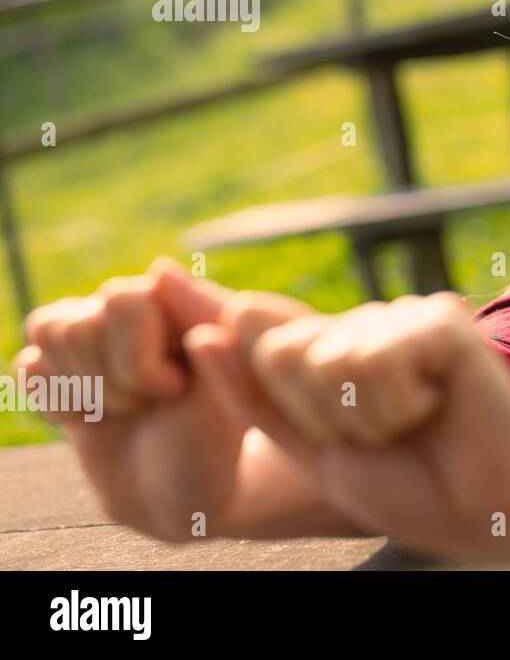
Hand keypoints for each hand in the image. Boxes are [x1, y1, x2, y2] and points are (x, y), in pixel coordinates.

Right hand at [15, 257, 313, 541]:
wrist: (179, 495)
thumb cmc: (211, 444)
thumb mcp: (224, 389)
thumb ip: (201, 325)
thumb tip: (159, 269)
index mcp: (184, 300)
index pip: (122, 299)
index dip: (138, 360)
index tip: (175, 391)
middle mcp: (143, 303)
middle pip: (80, 320)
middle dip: (111, 378)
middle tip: (148, 403)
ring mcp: (103, 330)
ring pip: (50, 330)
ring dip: (86, 388)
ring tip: (128, 407)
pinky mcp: (67, 363)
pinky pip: (29, 364)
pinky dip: (57, 402)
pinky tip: (95, 416)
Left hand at [232, 293, 509, 562]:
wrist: (483, 509)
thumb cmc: (404, 484)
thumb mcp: (309, 445)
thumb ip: (254, 391)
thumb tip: (201, 333)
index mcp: (341, 342)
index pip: (268, 350)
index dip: (299, 412)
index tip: (349, 439)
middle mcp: (374, 319)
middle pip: (290, 351)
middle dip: (327, 414)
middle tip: (384, 433)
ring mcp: (409, 314)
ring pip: (333, 359)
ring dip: (368, 417)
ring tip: (414, 422)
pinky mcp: (444, 321)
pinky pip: (378, 359)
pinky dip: (400, 405)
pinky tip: (439, 406)